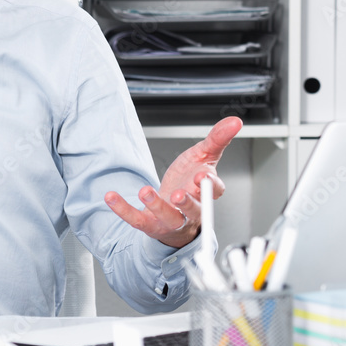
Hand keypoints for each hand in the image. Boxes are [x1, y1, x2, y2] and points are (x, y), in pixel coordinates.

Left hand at [104, 116, 241, 248]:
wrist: (173, 208)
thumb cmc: (189, 182)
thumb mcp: (202, 157)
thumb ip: (217, 139)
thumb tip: (235, 121)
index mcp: (205, 192)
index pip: (214, 191)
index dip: (210, 186)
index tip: (203, 176)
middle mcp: (190, 210)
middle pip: (194, 210)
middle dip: (188, 203)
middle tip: (180, 194)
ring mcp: (170, 219)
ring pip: (167, 216)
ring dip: (157, 205)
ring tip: (146, 191)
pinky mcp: (149, 224)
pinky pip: (136, 218)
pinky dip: (123, 209)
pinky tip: (111, 196)